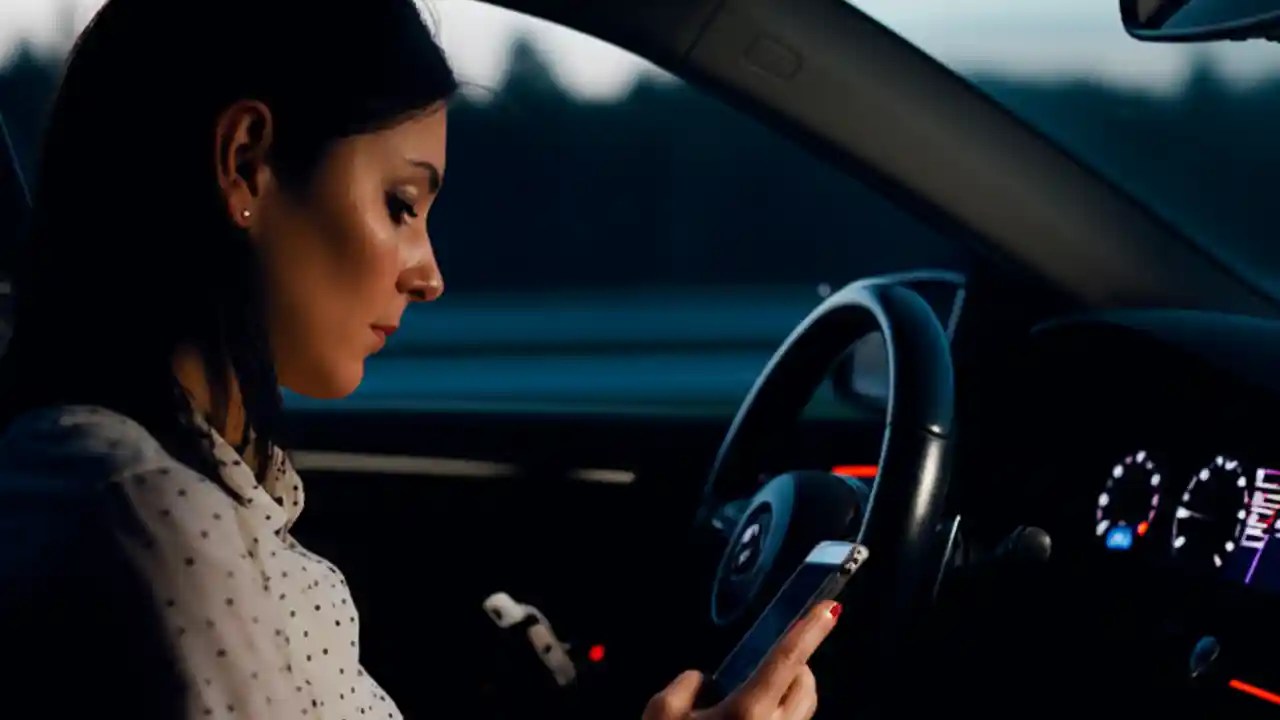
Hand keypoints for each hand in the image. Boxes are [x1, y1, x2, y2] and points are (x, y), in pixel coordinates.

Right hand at [643, 600, 840, 719]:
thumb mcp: (661, 713)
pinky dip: (779, 719)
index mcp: (747, 712)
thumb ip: (686, 684)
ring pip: (803, 712)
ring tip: (758, 695)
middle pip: (807, 686)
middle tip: (771, 662)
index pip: (786, 660)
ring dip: (791, 694)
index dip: (809, 630)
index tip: (830, 608)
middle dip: (797, 666)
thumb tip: (706, 681)